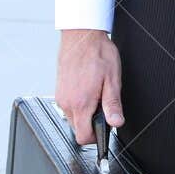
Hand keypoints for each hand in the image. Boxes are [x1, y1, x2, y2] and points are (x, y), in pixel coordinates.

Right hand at [55, 28, 123, 143]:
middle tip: (103, 107)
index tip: (104, 130)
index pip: (83, 136)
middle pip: (78, 129)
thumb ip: (113, 104)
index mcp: (81, 103)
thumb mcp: (113, 79)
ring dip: (85, 113)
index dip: (96, 139)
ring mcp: (60, 96)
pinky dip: (78, 104)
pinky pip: (68, 106)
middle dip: (91, 124)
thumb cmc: (98, 53)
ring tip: (96, 94)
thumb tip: (116, 123)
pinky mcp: (58, 90)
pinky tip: (87, 89)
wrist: (81, 35)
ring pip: (73, 118)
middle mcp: (67, 102)